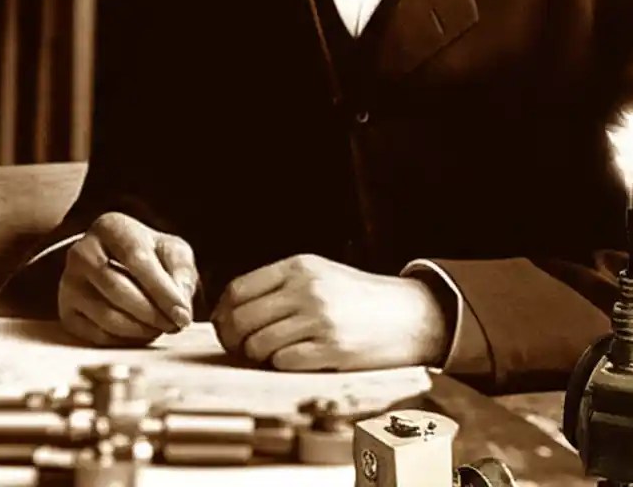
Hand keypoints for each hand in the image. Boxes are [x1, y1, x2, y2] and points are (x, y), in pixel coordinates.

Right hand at [58, 212, 198, 346]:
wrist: (116, 262)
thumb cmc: (150, 255)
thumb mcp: (172, 252)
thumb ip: (181, 275)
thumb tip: (180, 310)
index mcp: (110, 227)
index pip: (136, 259)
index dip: (162, 290)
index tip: (182, 315)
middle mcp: (82, 251)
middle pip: (118, 290)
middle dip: (152, 313)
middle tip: (174, 325)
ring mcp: (69, 282)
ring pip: (106, 316)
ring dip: (140, 329)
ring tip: (159, 328)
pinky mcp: (65, 310)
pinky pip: (96, 335)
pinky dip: (123, 340)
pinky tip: (139, 333)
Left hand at [212, 254, 447, 371]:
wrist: (408, 316)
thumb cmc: (358, 299)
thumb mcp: (319, 275)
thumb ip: (279, 286)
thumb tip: (230, 311)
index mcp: (298, 267)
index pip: (238, 289)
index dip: (223, 313)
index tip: (225, 327)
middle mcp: (306, 289)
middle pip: (241, 319)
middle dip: (233, 340)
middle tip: (240, 350)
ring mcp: (320, 319)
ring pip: (258, 345)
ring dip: (258, 356)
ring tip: (272, 355)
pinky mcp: (332, 348)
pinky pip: (283, 362)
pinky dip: (282, 366)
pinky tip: (295, 361)